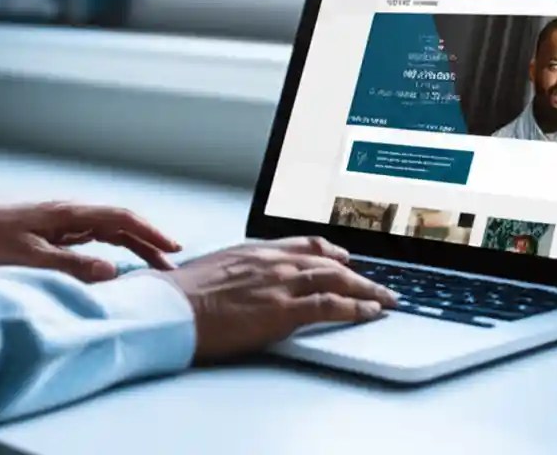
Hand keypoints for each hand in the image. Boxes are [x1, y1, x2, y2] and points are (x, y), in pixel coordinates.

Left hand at [0, 193, 181, 281]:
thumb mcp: (29, 256)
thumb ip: (70, 265)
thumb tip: (111, 271)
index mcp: (70, 213)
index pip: (121, 219)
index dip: (150, 233)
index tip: (173, 248)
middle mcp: (74, 213)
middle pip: (123, 223)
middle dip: (151, 241)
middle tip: (175, 262)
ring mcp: (68, 220)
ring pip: (112, 230)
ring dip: (136, 245)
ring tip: (157, 265)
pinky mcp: (59, 229)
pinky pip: (97, 236)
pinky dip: (116, 247)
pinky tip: (121, 261)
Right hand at [159, 237, 399, 361]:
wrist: (170, 309)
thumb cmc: (182, 295)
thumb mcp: (215, 271)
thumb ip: (241, 273)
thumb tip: (248, 285)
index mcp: (256, 250)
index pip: (304, 244)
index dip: (330, 251)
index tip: (344, 256)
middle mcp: (273, 261)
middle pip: (328, 262)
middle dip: (358, 273)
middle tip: (378, 284)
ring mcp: (280, 284)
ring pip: (337, 280)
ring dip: (367, 289)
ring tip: (386, 299)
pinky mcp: (282, 311)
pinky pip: (330, 306)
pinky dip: (356, 308)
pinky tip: (371, 312)